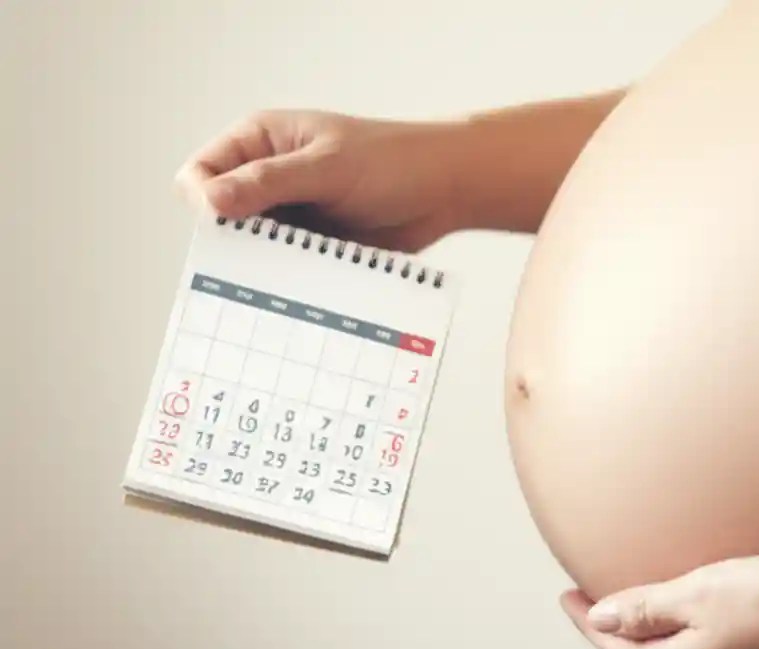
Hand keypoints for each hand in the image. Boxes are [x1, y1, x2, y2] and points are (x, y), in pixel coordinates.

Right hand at [174, 109, 468, 251]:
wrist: (447, 189)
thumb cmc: (394, 161)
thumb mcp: (329, 168)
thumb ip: (271, 182)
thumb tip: (211, 200)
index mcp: (260, 142)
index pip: (201, 174)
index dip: (204, 202)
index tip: (226, 225)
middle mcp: (267, 176)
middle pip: (222, 216)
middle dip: (234, 240)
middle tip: (262, 259)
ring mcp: (290, 212)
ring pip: (253, 247)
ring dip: (265, 264)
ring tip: (293, 271)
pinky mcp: (313, 243)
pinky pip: (286, 266)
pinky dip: (291, 277)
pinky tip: (308, 284)